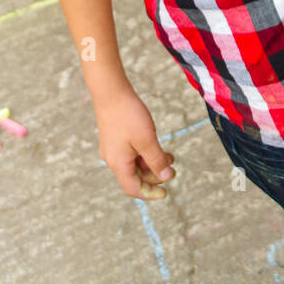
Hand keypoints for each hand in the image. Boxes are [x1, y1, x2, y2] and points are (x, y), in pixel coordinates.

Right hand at [94, 85, 175, 199]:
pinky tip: (156, 146)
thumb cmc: (128, 115)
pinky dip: (144, 154)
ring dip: (151, 163)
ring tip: (168, 155)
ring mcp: (112, 148)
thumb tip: (166, 177)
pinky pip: (130, 154)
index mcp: (118, 163)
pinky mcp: (114, 139)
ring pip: (134, 164)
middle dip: (155, 175)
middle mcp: (113, 159)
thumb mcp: (147, 140)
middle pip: (134, 177)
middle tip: (172, 168)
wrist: (110, 91)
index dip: (151, 192)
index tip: (166, 192)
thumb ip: (157, 161)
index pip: (134, 188)